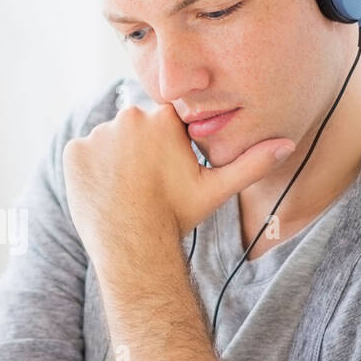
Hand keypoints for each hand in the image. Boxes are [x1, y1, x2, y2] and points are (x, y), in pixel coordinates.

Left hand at [62, 102, 294, 260]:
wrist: (132, 243)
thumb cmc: (176, 215)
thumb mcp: (215, 188)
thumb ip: (251, 163)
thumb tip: (287, 144)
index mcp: (164, 119)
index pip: (166, 123)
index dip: (168, 147)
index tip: (167, 171)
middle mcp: (129, 117)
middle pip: (135, 130)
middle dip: (140, 152)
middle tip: (147, 186)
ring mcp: (98, 134)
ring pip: (108, 142)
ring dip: (115, 160)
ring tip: (126, 191)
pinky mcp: (73, 151)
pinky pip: (83, 156)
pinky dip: (91, 171)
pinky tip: (104, 192)